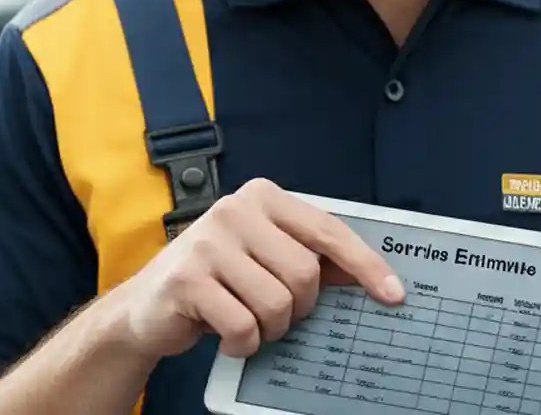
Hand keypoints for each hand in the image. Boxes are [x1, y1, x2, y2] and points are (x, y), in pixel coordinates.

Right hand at [110, 178, 403, 359]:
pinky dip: (244, 343)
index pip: (329, 230)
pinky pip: (244, 325)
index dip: (366, 265)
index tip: (394, 293)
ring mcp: (208, 242)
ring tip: (248, 321)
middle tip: (276, 313)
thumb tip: (375, 276)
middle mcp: (235, 210)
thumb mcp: (266, 258)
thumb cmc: (218, 281)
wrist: (146, 307)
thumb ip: (313, 259)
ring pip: (277, 302)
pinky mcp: (187, 279)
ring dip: (270, 328)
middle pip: (305, 274)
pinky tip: (227, 335)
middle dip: (299, 308)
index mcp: (262, 197)